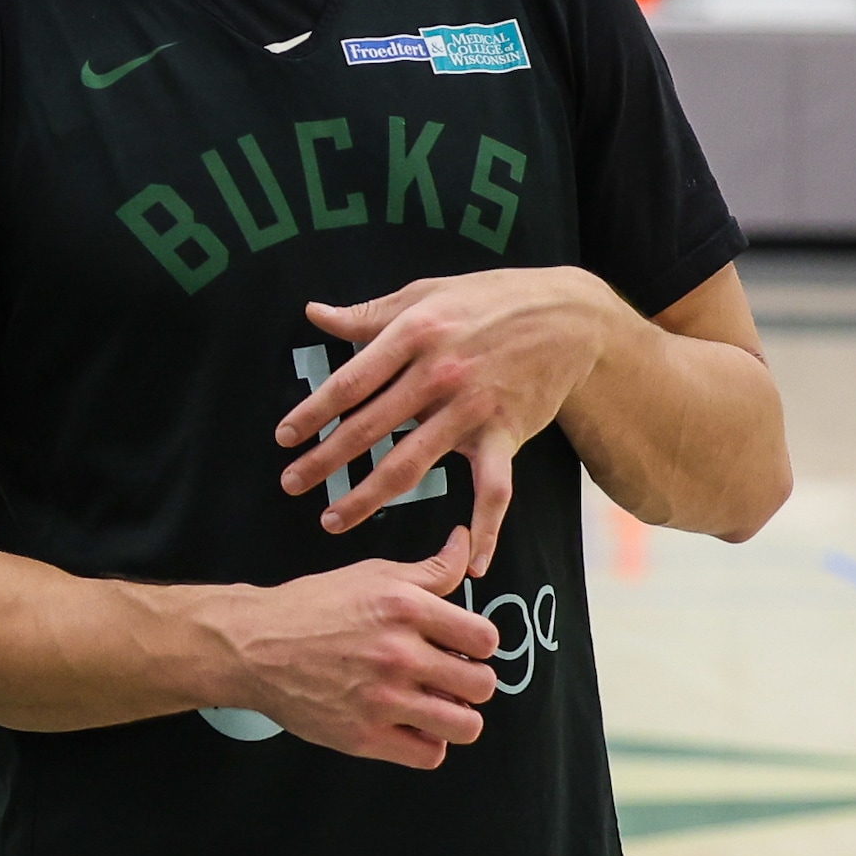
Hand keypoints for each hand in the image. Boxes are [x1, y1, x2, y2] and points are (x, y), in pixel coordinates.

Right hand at [219, 525, 503, 767]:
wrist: (250, 646)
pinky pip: (430, 755)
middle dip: (468, 681)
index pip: (485, 639)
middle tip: (444, 678)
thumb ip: (429, 569)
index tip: (458, 647)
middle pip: (482, 685)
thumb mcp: (372, 575)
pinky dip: (426, 744)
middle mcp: (397, 655)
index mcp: (404, 609)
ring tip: (434, 706)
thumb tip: (465, 543)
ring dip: (455, 717)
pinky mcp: (363, 736)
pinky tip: (410, 726)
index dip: (476, 644)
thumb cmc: (311, 608)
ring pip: (466, 726)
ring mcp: (381, 700)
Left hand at [274, 268, 623, 551]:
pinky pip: (494, 489)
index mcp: (413, 335)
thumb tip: (314, 313)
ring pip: (411, 463)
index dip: (312, 413)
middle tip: (291, 484)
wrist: (571, 317)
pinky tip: (475, 562)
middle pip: (369, 428)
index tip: (284, 438)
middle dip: (325, 461)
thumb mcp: (425, 293)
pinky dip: (487, 527)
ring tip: (332, 520)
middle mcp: (439, 375)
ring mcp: (472, 409)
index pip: (349, 383)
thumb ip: (368, 314)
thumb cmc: (490, 300)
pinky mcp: (506, 434)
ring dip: (368, 497)